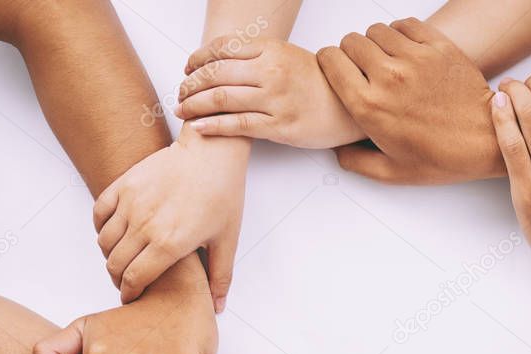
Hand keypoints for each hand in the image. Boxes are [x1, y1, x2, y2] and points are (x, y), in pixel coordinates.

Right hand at [92, 134, 246, 310]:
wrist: (211, 154)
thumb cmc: (222, 195)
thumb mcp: (227, 240)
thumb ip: (220, 276)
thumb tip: (217, 307)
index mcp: (170, 243)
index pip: (135, 279)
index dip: (129, 293)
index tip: (131, 298)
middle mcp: (145, 225)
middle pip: (116, 264)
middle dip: (119, 279)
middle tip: (127, 282)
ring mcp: (131, 204)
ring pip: (105, 242)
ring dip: (110, 256)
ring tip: (122, 260)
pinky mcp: (124, 185)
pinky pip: (99, 213)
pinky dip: (101, 228)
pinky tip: (114, 233)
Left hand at [177, 37, 363, 148]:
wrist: (350, 107)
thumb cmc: (320, 83)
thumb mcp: (289, 57)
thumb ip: (258, 56)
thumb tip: (221, 62)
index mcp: (271, 49)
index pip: (222, 50)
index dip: (198, 59)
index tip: (187, 68)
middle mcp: (271, 72)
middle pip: (216, 74)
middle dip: (191, 85)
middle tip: (180, 93)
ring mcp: (275, 100)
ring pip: (222, 99)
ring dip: (195, 105)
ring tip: (182, 111)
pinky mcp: (280, 126)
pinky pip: (239, 125)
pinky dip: (213, 126)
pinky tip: (199, 128)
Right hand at [317, 18, 500, 184]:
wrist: (484, 142)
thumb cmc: (442, 158)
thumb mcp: (390, 172)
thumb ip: (354, 161)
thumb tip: (335, 150)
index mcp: (369, 106)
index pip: (330, 59)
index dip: (330, 63)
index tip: (337, 69)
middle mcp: (389, 77)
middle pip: (351, 41)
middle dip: (351, 53)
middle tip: (363, 70)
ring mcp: (415, 58)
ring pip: (377, 30)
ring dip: (377, 43)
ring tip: (387, 62)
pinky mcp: (438, 47)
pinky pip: (405, 24)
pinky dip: (400, 34)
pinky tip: (406, 52)